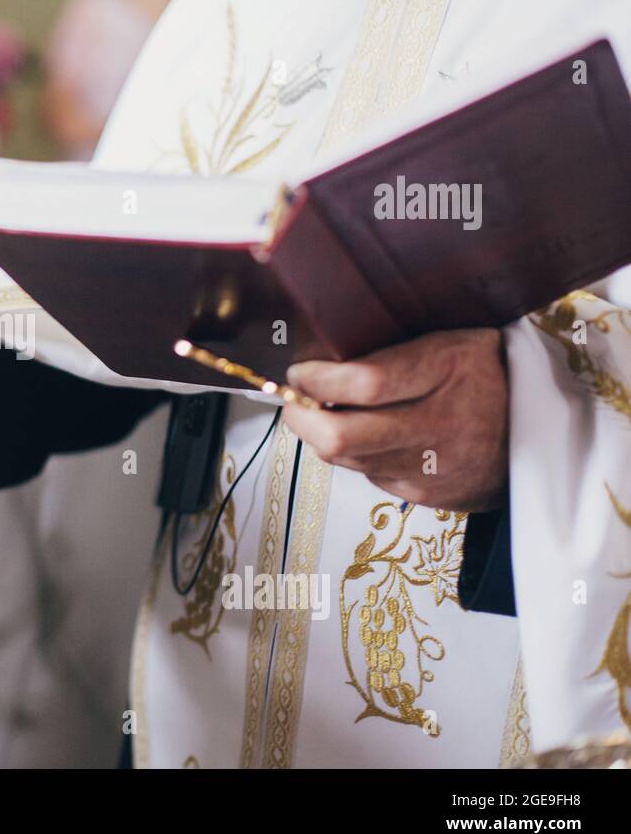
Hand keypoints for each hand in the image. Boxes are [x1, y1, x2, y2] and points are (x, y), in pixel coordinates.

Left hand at [281, 329, 507, 512]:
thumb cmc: (484, 375)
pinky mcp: (423, 494)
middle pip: (343, 435)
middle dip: (301, 417)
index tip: (300, 371)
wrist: (541, 437)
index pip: (366, 383)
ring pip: (346, 458)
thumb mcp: (453, 339)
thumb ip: (395, 344)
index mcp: (448, 369)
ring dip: (321, 436)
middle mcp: (440, 423)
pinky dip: (354, 455)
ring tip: (321, 413)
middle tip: (293, 399)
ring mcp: (431, 465)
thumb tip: (321, 346)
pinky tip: (363, 436)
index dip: (319, 379)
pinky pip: (367, 474)